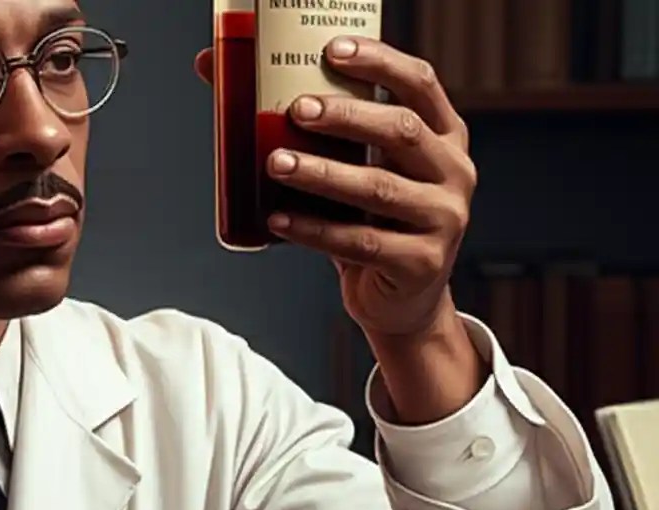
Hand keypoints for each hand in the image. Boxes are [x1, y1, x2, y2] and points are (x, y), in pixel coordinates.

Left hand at [194, 37, 475, 338]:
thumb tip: (216, 71)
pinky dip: (313, 229)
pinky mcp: (420, 263)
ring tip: (276, 163)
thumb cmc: (370, 220)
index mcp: (443, 136)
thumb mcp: (354, 167)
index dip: (379, 63)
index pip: (420, 84)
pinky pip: (359, 243)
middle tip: (296, 110)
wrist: (398, 297)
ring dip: (322, 174)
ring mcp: (443, 219)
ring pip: (377, 189)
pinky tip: (277, 219)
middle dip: (346, 117)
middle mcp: (453, 173)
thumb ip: (310, 127)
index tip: (332, 51)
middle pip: (401, 131)